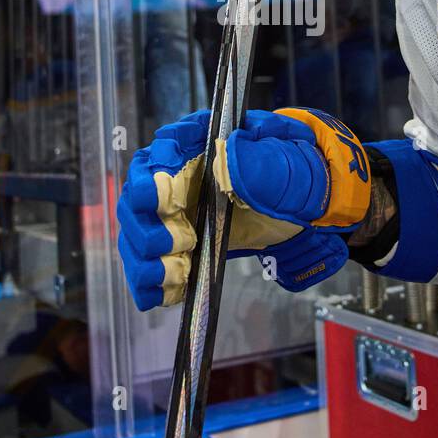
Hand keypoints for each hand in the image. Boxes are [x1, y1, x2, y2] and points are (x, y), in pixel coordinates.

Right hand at [116, 108, 370, 309]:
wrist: (302, 210)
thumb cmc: (293, 177)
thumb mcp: (287, 166)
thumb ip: (258, 163)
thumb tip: (225, 163)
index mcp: (198, 142)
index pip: (160, 154)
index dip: (157, 180)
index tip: (170, 203)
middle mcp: (172, 175)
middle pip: (135, 199)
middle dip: (149, 227)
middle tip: (182, 244)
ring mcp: (169, 212)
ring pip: (136, 235)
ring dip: (147, 260)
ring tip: (177, 274)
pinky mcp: (173, 244)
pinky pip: (148, 265)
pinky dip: (151, 284)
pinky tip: (168, 294)